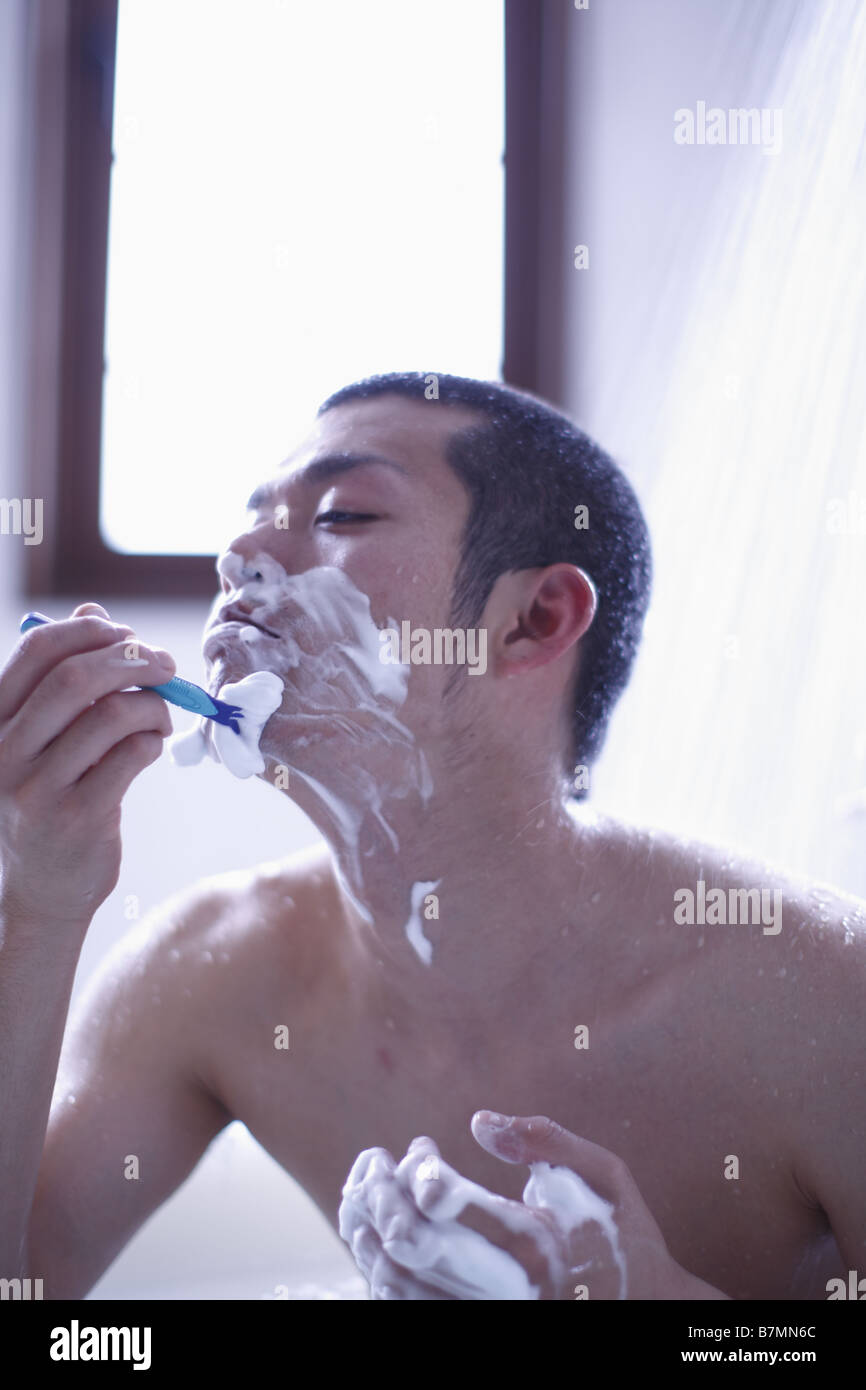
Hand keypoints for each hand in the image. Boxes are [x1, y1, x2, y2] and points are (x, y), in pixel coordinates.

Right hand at [0, 604, 174, 927]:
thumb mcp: (42, 737)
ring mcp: (36, 788)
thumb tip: (93, 613)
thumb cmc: (50, 798)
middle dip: (132, 661)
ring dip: (152, 705)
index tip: (128, 635)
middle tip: (166, 665)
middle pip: (76, 679)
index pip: (37, 650)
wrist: (44, 890)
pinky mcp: (75, 818)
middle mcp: (3, 751)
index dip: (90, 632)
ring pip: (110, 716)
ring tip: (161, 715)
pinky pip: (130, 756)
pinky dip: (153, 740)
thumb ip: (62, 678)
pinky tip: (151, 745)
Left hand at [339, 1111, 703, 1299]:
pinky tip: (374, 1245)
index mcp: (534, 1242)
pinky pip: (412, 1311)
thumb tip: (478, 1123)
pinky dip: (383, 1277)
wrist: (647, 1310)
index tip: (420, 1149)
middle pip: (412, 1243)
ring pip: (402, 1283)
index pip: (446, 1201)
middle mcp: (505, 1289)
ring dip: (369, 1237)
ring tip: (360, 1199)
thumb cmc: (621, 1233)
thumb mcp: (601, 1174)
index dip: (418, 1168)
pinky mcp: (480, 1327)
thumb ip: (544, 1140)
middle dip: (382, 1197)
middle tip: (374, 1166)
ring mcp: (489, 1316)